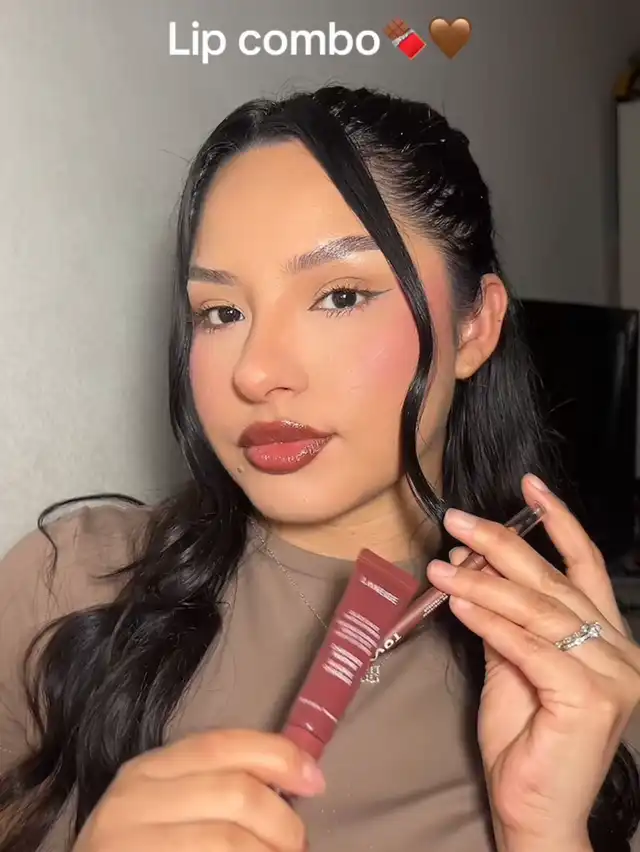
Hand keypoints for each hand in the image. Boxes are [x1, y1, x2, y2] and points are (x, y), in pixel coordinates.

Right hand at [73, 729, 324, 850]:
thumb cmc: (141, 848)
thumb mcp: (166, 806)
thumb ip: (214, 785)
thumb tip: (297, 778)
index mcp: (146, 770)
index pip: (223, 744)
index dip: (278, 755)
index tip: (315, 779)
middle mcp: (133, 802)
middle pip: (236, 793)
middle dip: (283, 822)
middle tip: (296, 845)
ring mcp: (131, 845)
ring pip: (229, 842)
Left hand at [426, 474, 639, 851]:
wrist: (535, 813)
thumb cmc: (525, 741)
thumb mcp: (510, 665)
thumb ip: (501, 617)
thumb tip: (473, 565)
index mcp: (608, 639)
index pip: (585, 568)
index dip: (558, 522)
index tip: (529, 487)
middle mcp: (620, 651)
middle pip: (554, 581)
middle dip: (502, 544)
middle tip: (457, 522)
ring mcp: (613, 674)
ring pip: (539, 610)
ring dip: (483, 583)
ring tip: (442, 566)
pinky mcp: (591, 697)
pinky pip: (529, 646)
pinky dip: (490, 622)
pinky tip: (459, 603)